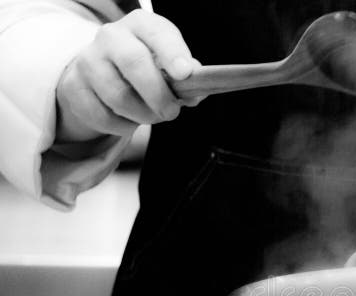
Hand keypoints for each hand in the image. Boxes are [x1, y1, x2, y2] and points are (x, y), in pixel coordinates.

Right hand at [55, 9, 202, 142]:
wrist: (101, 74)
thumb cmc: (146, 68)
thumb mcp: (168, 64)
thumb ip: (186, 77)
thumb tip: (196, 91)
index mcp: (140, 25)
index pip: (156, 33)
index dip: (172, 53)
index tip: (185, 74)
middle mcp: (111, 36)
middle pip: (134, 62)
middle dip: (158, 94)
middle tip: (171, 112)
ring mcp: (88, 60)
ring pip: (119, 96)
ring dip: (143, 115)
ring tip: (152, 116)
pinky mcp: (74, 87)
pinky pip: (103, 116)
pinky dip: (123, 126)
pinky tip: (130, 120)